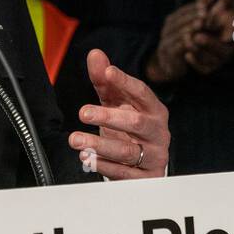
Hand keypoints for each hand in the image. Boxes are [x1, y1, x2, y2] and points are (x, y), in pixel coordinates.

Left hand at [71, 48, 170, 178]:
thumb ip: (105, 81)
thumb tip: (95, 55)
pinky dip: (103, 165)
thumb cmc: (130, 127)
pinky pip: (124, 173)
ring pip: (127, 151)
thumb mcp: (117, 103)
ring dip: (99, 145)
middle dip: (108, 116)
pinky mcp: (145, 178)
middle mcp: (158, 133)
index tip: (108, 72)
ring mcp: (153, 156)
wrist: (145, 165)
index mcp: (154, 110)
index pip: (142, 93)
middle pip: (136, 123)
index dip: (126, 82)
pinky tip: (87, 158)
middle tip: (83, 112)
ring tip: (76, 140)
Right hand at [144, 0, 213, 83]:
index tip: (205, 6)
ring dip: (190, 28)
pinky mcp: (168, 54)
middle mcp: (167, 29)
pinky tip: (195, 40)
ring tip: (201, 25)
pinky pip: (176, 47)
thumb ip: (203, 8)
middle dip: (192, 16)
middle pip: (179, 20)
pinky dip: (185, 43)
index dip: (194, 8)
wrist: (173, 65)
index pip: (184, 11)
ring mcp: (166, 41)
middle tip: (204, 14)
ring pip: (178, 32)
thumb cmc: (188, 42)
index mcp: (174, 20)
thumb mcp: (195, 25)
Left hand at [184, 0, 233, 75]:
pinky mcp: (210, 67)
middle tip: (197, 36)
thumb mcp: (222, 5)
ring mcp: (220, 59)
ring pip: (212, 61)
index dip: (228, 31)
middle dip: (210, 44)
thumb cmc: (219, 16)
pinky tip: (186, 55)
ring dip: (200, 52)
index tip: (214, 26)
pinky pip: (204, 69)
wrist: (210, 33)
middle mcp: (229, 48)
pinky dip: (195, 62)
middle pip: (223, 51)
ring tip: (188, 43)